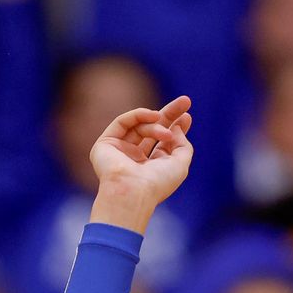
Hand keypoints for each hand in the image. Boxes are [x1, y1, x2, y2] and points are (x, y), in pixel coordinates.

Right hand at [88, 96, 193, 231]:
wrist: (132, 191)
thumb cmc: (157, 184)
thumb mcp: (180, 164)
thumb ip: (183, 144)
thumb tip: (177, 126)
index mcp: (149, 167)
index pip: (162, 142)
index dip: (175, 127)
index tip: (187, 116)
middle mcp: (133, 159)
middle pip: (151, 129)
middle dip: (169, 114)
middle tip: (185, 101)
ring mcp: (118, 151)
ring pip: (140, 127)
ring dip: (157, 125)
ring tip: (166, 133)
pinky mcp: (105, 144)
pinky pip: (123, 121)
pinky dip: (139, 115)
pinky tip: (153, 116)